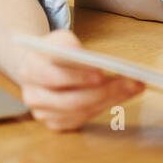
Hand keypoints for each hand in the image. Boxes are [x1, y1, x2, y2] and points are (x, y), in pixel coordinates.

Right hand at [14, 29, 143, 131]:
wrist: (38, 67)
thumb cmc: (54, 51)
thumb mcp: (58, 39)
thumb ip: (68, 44)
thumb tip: (85, 56)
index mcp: (29, 70)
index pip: (52, 77)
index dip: (76, 76)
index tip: (101, 72)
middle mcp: (33, 96)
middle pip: (70, 100)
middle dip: (104, 91)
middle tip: (130, 81)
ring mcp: (43, 114)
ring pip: (80, 112)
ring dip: (111, 100)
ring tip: (134, 86)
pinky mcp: (55, 123)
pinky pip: (83, 119)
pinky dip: (104, 106)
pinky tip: (122, 95)